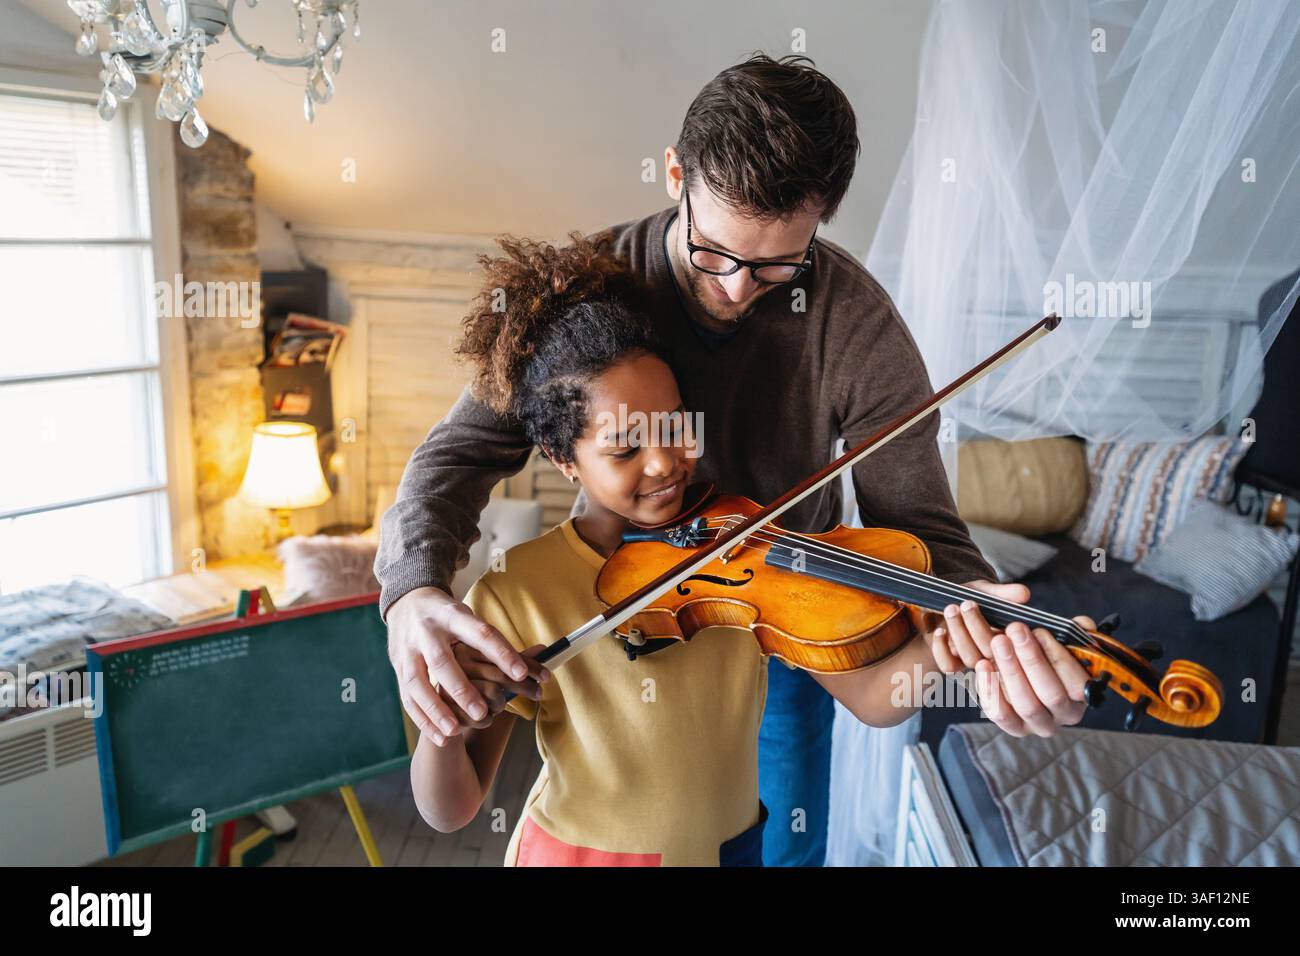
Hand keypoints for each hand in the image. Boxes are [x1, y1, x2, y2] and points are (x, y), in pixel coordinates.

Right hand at [386, 586, 530, 744]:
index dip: (501, 653)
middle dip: (460, 688)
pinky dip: (423, 719)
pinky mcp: (398, 667)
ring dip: (436, 709)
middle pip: (442, 660)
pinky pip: (408, 697)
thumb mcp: (472, 620)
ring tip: (456, 731)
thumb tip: (543, 653)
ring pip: (418, 682)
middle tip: (482, 711)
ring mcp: (408, 650)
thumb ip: (502, 642)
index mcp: (453, 616)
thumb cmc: (450, 618)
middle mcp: (427, 632)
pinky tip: (441, 736)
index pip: (480, 633)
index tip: (521, 673)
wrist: (407, 604)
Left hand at [924, 579, 1091, 736]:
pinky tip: (982, 665)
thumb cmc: (1046, 654)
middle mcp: (1063, 714)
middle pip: (1051, 694)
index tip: (1039, 631)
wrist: (1021, 669)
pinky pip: (1000, 713)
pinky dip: (991, 689)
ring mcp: (1038, 724)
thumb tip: (1083, 624)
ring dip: (1011, 670)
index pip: (1077, 682)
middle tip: (1014, 630)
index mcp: (1083, 695)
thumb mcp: (1063, 641)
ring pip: (1025, 704)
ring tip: (998, 641)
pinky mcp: (1012, 726)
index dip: (1058, 656)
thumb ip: (1074, 632)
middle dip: (1032, 660)